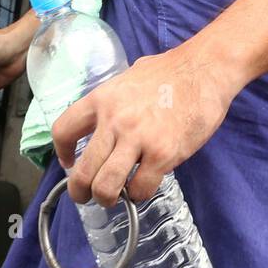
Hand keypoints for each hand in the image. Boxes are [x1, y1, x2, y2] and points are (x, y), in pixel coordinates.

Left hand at [52, 43, 240, 206]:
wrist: (205, 70)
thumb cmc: (171, 71)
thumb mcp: (129, 78)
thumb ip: (113, 101)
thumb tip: (106, 117)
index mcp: (102, 99)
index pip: (64, 131)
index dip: (61, 153)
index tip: (69, 163)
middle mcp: (114, 120)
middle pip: (82, 170)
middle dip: (80, 191)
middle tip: (86, 196)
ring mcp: (138, 139)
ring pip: (106, 186)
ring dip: (106, 198)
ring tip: (113, 198)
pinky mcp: (163, 154)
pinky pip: (141, 188)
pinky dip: (139, 193)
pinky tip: (143, 186)